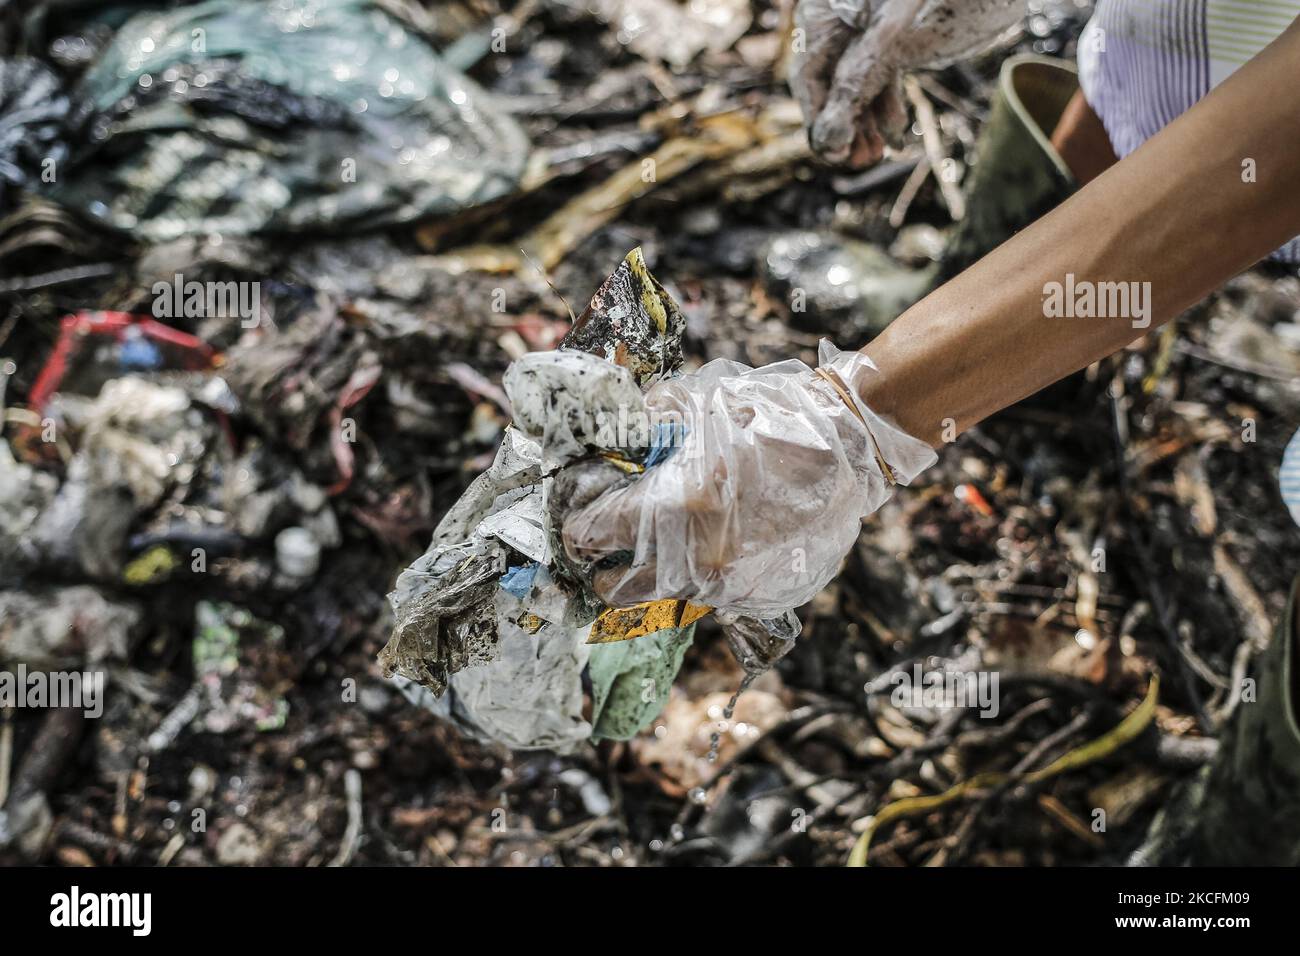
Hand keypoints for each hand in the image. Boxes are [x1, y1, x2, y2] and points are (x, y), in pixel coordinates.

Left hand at [561, 342, 935, 616]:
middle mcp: (698, 560)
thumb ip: (643, 424)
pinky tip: (707, 551)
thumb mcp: (696, 405)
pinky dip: (701, 579)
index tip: (575, 527)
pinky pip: (713, 598)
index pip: (594, 536)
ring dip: (654, 578)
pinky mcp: (762, 596)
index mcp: (672, 509)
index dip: (577, 531)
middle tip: (601, 558)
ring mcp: (732, 586)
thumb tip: (609, 440)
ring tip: (655, 552)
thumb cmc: (769, 415)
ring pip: (668, 598)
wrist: (850, 443)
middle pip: (620, 590)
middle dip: (604, 573)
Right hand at [789, 0, 1021, 166]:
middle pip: (828, 81)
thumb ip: (858, 81)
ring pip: (854, 80)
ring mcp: (867, 22)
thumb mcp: (892, 31)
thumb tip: (828, 141)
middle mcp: (841, 15)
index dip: (818, 117)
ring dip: (865, 120)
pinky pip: (879, 70)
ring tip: (877, 153)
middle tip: (860, 161)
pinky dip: (885, 102)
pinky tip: (894, 130)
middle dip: (845, 124)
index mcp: (828, 8)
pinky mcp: (892, 28)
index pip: (808, 73)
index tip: (834, 154)